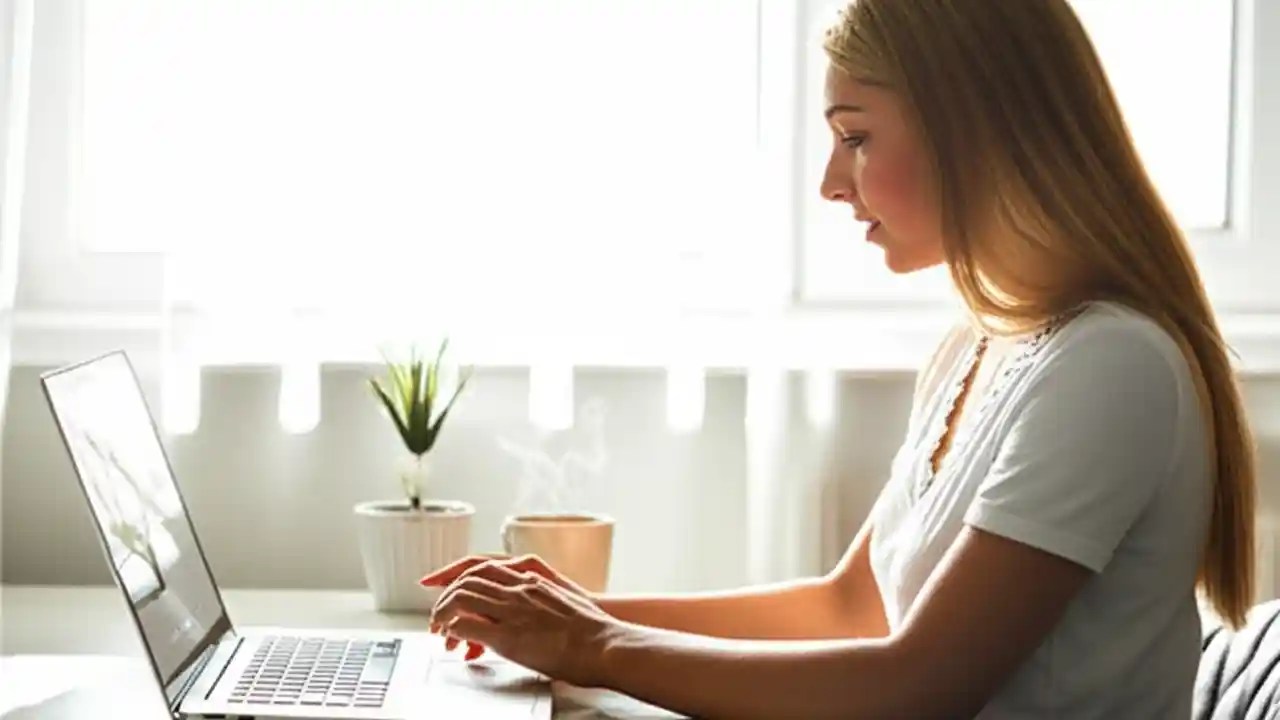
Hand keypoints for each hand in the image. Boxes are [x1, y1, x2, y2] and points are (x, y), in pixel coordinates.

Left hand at [421, 554, 594, 659]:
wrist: (604, 643)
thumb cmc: (590, 626)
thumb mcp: (559, 597)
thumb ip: (535, 594)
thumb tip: (521, 602)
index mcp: (530, 576)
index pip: (480, 564)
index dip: (453, 572)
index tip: (435, 580)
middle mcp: (518, 587)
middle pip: (466, 580)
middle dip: (443, 595)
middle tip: (435, 613)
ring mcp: (513, 610)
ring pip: (462, 600)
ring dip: (445, 614)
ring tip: (440, 629)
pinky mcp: (509, 636)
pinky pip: (469, 626)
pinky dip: (455, 631)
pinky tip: (455, 640)